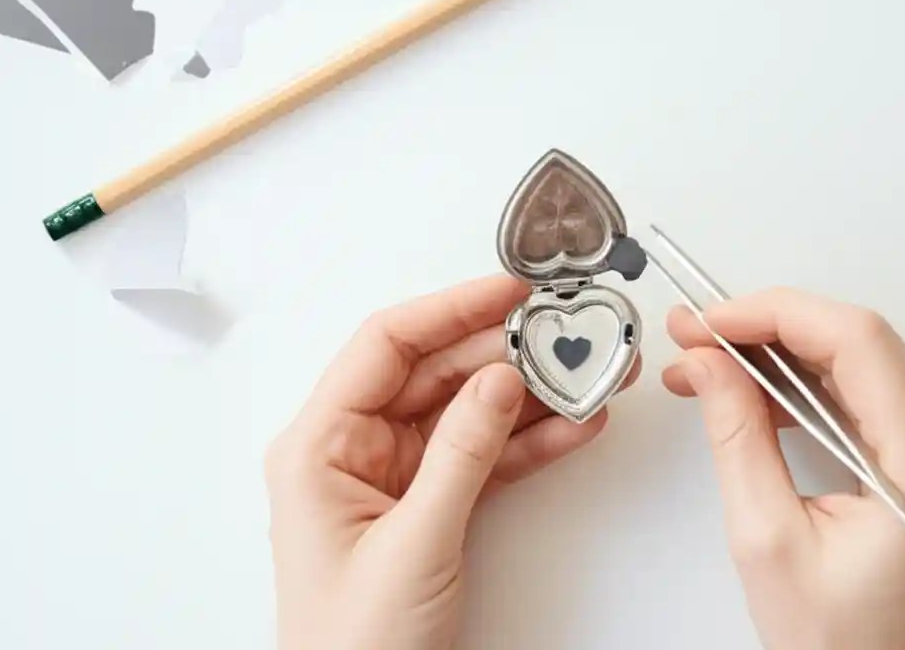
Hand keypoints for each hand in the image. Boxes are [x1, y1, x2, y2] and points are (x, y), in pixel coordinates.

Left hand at [264, 275, 637, 649]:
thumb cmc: (352, 648)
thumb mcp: (413, 543)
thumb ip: (461, 454)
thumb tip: (499, 380)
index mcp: (319, 446)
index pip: (384, 346)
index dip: (449, 309)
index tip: (507, 291)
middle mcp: (353, 450)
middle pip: (435, 373)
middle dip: (505, 352)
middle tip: (564, 333)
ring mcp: (395, 477)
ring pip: (469, 412)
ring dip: (529, 395)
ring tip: (585, 374)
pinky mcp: (430, 505)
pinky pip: (484, 456)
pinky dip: (529, 442)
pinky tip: (572, 425)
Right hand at [663, 289, 904, 649]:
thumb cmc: (843, 646)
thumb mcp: (768, 540)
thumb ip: (737, 436)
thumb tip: (709, 363)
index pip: (856, 341)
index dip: (774, 314)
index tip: (710, 321)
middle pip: (859, 341)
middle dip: (768, 328)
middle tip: (696, 335)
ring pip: (859, 360)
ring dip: (779, 352)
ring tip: (707, 363)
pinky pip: (864, 392)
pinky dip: (803, 383)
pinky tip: (750, 390)